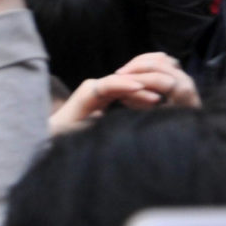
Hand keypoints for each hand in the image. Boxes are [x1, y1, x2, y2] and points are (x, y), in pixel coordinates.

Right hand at [50, 53, 199, 134]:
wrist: (56, 144)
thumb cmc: (82, 141)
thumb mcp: (111, 131)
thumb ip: (125, 124)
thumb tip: (147, 129)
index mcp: (107, 98)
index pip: (132, 87)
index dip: (149, 89)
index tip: (168, 96)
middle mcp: (101, 89)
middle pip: (128, 80)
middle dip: (149, 83)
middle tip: (169, 90)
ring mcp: (93, 88)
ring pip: (121, 82)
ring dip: (140, 86)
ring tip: (158, 95)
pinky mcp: (87, 92)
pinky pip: (108, 86)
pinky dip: (124, 86)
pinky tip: (138, 89)